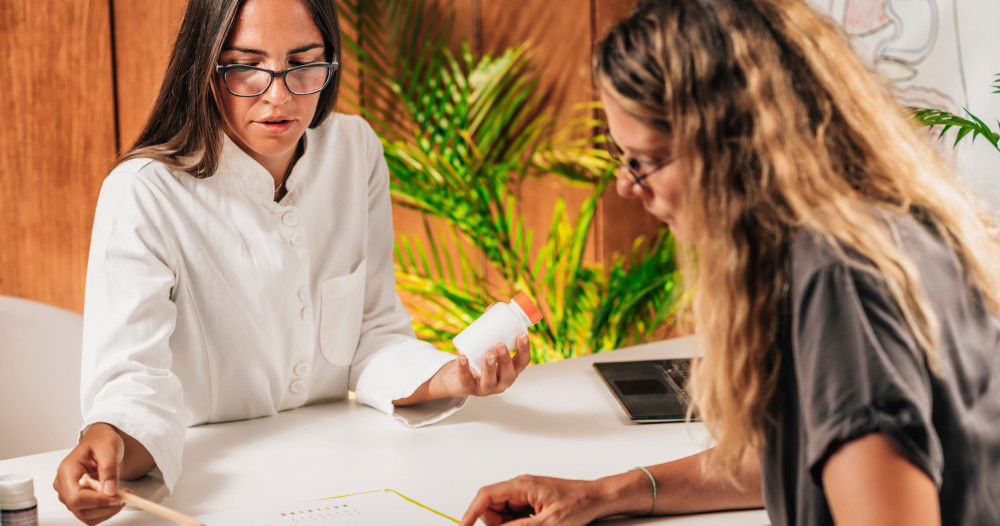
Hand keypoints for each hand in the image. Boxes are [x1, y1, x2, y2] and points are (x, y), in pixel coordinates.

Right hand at [53, 423, 125, 524]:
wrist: (101, 444)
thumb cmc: (101, 442)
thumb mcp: (108, 448)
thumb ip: (109, 468)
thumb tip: (109, 490)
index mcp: (67, 471)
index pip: (76, 497)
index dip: (97, 501)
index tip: (117, 498)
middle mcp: (64, 485)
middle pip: (80, 509)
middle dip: (106, 506)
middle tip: (125, 496)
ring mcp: (69, 495)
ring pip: (86, 516)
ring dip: (107, 511)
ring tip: (122, 495)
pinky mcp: (78, 502)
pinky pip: (90, 516)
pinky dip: (105, 512)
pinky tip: (115, 500)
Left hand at [445, 332, 531, 396]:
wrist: (457, 378)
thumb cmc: (477, 358)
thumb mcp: (487, 345)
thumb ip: (491, 327)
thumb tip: (493, 308)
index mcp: (510, 370)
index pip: (522, 362)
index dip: (524, 350)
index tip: (522, 335)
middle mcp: (500, 382)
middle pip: (508, 374)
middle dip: (506, 360)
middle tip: (500, 344)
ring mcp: (485, 388)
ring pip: (490, 381)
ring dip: (490, 368)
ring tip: (488, 355)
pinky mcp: (467, 388)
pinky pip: (466, 380)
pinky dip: (464, 368)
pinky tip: (463, 357)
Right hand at [461, 475, 603, 525]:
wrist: (596, 499)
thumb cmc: (578, 503)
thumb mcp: (547, 523)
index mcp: (521, 485)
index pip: (486, 496)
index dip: (471, 512)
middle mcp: (520, 487)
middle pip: (491, 507)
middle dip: (497, 524)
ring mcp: (525, 494)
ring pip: (502, 514)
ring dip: (510, 525)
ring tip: (536, 525)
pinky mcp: (530, 502)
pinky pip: (514, 516)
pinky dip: (519, 524)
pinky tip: (537, 525)